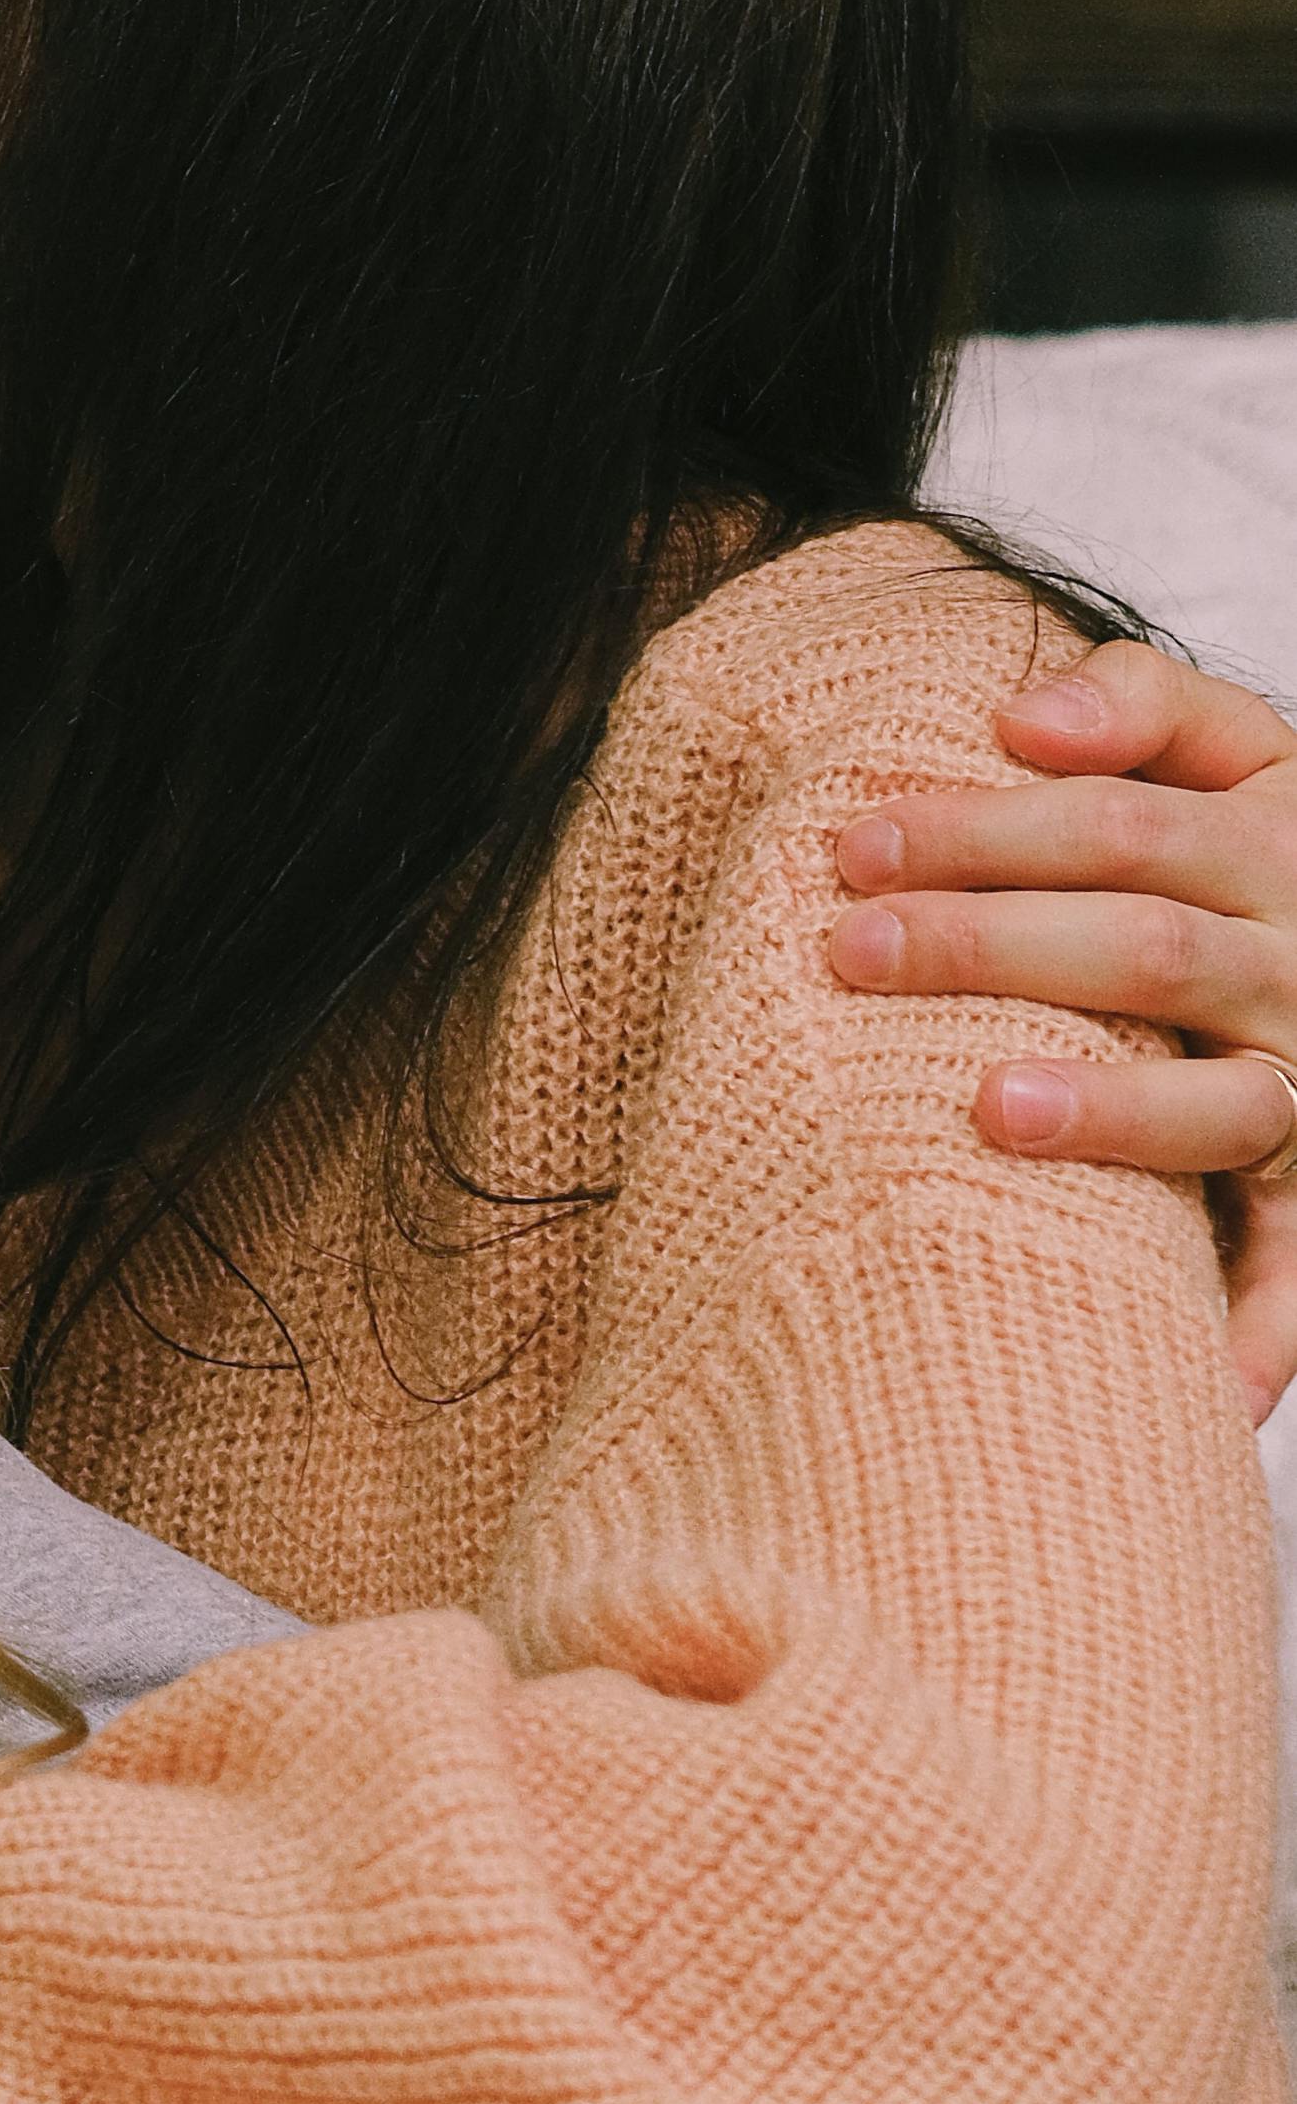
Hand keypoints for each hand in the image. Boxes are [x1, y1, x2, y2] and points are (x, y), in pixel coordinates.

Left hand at [826, 643, 1296, 1410]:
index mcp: (1274, 846)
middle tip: (849, 950)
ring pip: (1222, 1102)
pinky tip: (1205, 1399)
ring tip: (991, 1114)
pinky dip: (1265, 1336)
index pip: (1122, 828)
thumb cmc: (1252, 849)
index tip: (851, 845)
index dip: (989, 828)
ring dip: (1114, 1116)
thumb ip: (1139, 704)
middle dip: (992, 946)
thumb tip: (1022, 718)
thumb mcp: (1237, 750)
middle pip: (1145, 949)